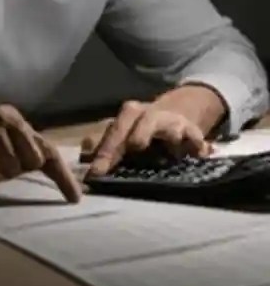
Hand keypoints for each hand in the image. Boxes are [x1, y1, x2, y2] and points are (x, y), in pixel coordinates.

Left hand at [83, 100, 213, 177]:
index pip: (115, 134)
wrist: (175, 113)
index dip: (105, 154)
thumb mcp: (120, 130)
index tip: (96, 173)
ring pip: (171, 133)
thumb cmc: (140, 128)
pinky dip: (199, 148)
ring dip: (170, 145)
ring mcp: (175, 125)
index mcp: (130, 113)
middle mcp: (152, 116)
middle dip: (136, 141)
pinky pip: (197, 143)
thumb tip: (84, 154)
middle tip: (133, 151)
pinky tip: (201, 154)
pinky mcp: (195, 134)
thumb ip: (101, 143)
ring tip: (170, 156)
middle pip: (142, 130)